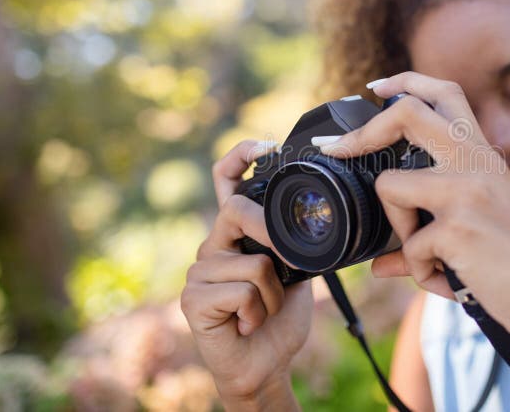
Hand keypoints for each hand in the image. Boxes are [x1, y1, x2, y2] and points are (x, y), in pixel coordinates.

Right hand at [181, 140, 311, 408]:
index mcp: (233, 234)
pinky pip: (242, 291)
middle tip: (284, 268)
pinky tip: (246, 324)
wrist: (266, 364)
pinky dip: (258, 312)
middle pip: (237, 213)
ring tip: (261, 311)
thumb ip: (291, 242)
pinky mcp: (193, 300)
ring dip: (272, 294)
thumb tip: (316, 218)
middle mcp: (211, 246)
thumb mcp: (294, 271)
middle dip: (269, 236)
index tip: (263, 145)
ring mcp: (198, 272)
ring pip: (252, 263)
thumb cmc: (277, 317)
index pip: (224, 183)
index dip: (239, 157)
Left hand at [318, 73, 509, 349]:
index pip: (444, 94)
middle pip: (407, 114)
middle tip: (338, 148)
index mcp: (483, 156)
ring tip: (430, 258)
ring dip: (400, 232)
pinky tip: (452, 283)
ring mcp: (466, 192)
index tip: (376, 88)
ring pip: (390, 188)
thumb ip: (431, 234)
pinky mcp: (459, 229)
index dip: (405, 82)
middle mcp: (475, 163)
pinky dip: (423, 274)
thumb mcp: (483, 231)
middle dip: (362, 131)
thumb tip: (382, 264)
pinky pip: (409, 250)